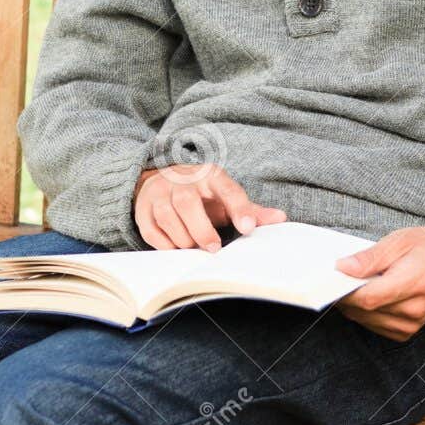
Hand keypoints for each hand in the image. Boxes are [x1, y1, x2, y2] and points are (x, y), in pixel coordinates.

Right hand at [133, 163, 286, 251]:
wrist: (160, 179)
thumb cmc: (203, 194)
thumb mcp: (226, 197)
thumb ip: (251, 210)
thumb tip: (281, 218)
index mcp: (210, 176)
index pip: (227, 189)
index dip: (239, 208)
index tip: (248, 228)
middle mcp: (182, 180)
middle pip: (188, 203)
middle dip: (202, 230)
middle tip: (214, 248)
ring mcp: (159, 193)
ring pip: (169, 218)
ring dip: (184, 239)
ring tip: (195, 247)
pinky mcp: (143, 209)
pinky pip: (152, 231)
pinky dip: (165, 244)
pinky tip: (176, 247)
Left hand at [332, 220, 424, 341]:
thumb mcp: (399, 240)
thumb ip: (370, 258)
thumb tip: (342, 268)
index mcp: (415, 283)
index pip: (369, 298)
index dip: (346, 292)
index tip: (333, 278)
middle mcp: (415, 308)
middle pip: (366, 311)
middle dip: (347, 296)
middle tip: (341, 278)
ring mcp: (413, 323)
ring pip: (367, 321)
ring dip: (355, 305)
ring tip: (358, 284)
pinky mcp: (409, 331)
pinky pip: (376, 326)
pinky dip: (366, 313)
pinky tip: (370, 296)